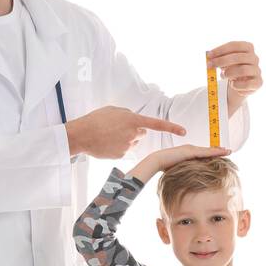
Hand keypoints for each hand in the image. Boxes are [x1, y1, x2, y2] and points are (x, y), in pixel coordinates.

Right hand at [65, 106, 186, 160]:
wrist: (82, 135)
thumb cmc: (96, 120)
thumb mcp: (114, 110)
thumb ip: (128, 114)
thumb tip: (135, 122)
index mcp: (133, 120)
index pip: (157, 124)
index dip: (172, 127)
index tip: (184, 131)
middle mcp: (133, 134)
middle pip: (141, 133)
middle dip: (134, 131)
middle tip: (117, 128)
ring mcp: (128, 146)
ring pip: (132, 142)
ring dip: (125, 139)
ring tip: (108, 135)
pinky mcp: (121, 155)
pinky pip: (124, 150)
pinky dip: (117, 147)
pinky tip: (106, 143)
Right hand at [126, 141, 230, 184]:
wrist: (156, 161)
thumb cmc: (164, 167)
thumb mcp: (177, 170)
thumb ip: (183, 173)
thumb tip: (185, 182)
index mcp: (188, 154)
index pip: (203, 154)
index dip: (212, 154)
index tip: (221, 155)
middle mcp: (190, 149)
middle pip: (207, 150)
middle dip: (218, 150)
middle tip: (229, 151)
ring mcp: (190, 149)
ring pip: (208, 150)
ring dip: (219, 150)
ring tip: (229, 151)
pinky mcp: (190, 151)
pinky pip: (205, 152)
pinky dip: (214, 151)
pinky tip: (222, 151)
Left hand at [207, 42, 262, 103]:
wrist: (240, 85)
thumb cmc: (231, 69)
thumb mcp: (224, 62)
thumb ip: (218, 58)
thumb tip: (209, 57)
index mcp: (248, 48)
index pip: (235, 45)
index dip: (221, 50)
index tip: (209, 55)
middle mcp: (254, 58)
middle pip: (239, 57)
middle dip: (222, 61)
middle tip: (210, 65)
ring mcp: (257, 70)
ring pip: (243, 70)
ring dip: (229, 73)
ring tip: (223, 76)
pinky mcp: (258, 82)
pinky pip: (247, 84)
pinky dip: (237, 85)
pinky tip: (232, 85)